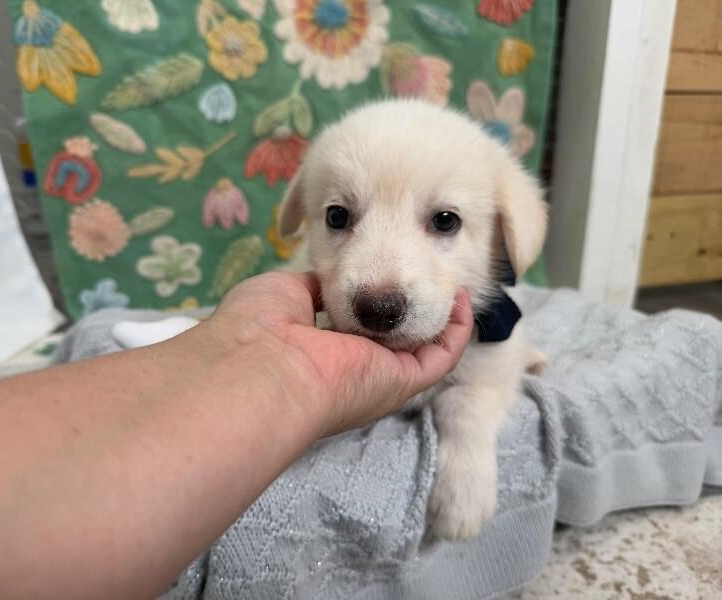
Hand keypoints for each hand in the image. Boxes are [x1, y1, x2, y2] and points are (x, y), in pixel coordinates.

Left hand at [200, 271, 473, 436]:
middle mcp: (353, 363)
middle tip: (430, 273)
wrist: (262, 364)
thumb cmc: (260, 324)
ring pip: (423, 348)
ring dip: (440, 316)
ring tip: (455, 281)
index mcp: (321, 345)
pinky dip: (457, 331)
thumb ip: (313, 285)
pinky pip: (442, 358)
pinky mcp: (404, 382)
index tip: (388, 272)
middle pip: (392, 337)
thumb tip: (327, 277)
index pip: (356, 324)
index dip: (375, 299)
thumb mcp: (284, 290)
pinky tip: (461, 298)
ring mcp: (380, 375)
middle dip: (412, 307)